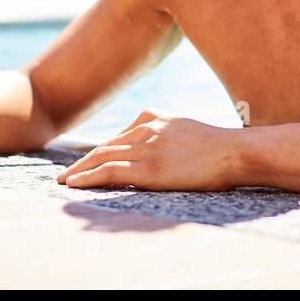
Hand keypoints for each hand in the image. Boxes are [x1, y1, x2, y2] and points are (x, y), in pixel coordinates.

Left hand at [55, 107, 244, 191]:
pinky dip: (87, 177)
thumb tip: (161, 153)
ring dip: (79, 170)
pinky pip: (108, 172)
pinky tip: (74, 184)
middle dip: (84, 160)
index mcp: (154, 116)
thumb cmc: (219, 148)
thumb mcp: (187, 131)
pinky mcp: (147, 169)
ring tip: (64, 181)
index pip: (118, 136)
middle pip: (105, 146)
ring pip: (101, 157)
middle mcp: (145, 128)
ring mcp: (145, 148)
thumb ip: (167, 136)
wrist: (234, 152)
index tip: (88, 162)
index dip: (100, 151)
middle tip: (66, 173)